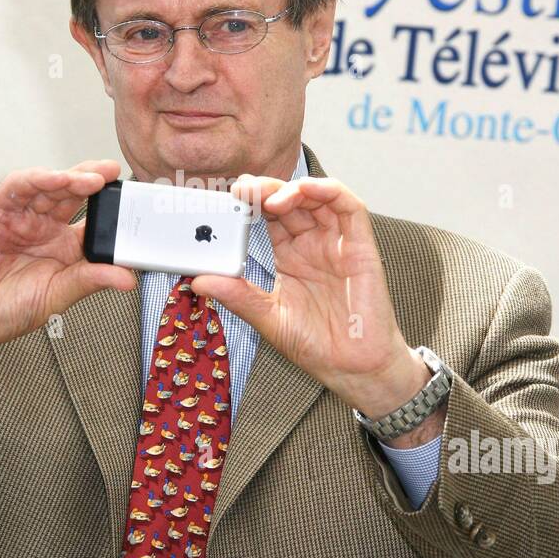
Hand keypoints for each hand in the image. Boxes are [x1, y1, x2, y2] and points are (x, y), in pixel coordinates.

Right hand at [0, 160, 136, 372]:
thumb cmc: (8, 309)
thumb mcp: (57, 296)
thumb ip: (90, 280)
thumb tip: (129, 278)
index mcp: (65, 246)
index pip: (94, 218)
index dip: (112, 208)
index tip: (133, 202)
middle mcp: (45, 226)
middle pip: (74, 194)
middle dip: (93, 180)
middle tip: (113, 173)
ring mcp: (21, 216)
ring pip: (49, 186)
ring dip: (69, 177)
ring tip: (91, 178)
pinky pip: (17, 187)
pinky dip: (36, 179)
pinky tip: (54, 179)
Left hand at [187, 175, 429, 417]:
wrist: (353, 369)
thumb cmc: (316, 344)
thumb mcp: (267, 317)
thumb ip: (237, 295)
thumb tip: (198, 280)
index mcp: (289, 257)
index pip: (267, 218)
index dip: (248, 204)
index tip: (224, 200)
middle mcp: (312, 244)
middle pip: (288, 201)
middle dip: (264, 190)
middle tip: (241, 190)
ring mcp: (337, 243)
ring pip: (316, 197)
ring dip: (291, 188)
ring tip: (267, 197)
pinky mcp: (360, 247)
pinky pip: (349, 207)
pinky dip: (328, 190)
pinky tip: (305, 190)